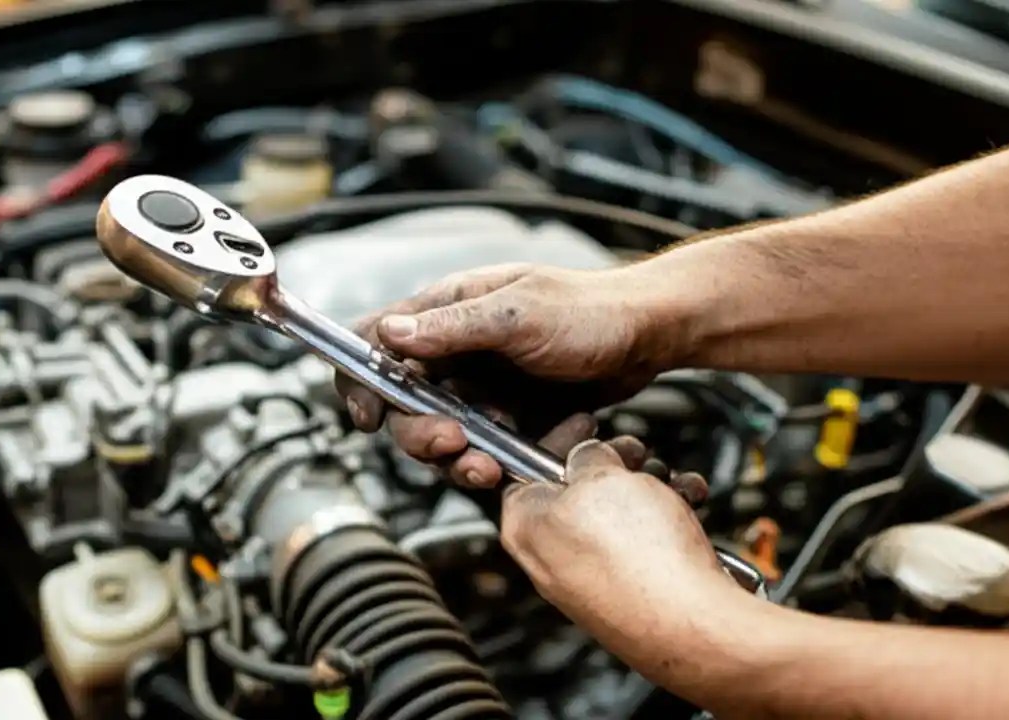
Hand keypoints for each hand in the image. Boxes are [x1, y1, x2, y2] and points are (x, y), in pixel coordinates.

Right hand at [336, 262, 693, 486]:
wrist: (650, 336)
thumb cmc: (590, 311)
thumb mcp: (520, 315)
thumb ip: (453, 327)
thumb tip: (389, 334)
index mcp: (446, 311)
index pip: (375, 343)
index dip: (359, 380)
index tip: (370, 417)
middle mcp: (455, 350)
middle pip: (403, 404)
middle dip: (419, 432)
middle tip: (452, 443)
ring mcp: (480, 386)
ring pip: (440, 434)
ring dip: (456, 457)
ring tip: (488, 466)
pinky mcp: (507, 417)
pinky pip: (480, 450)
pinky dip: (490, 462)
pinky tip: (514, 461)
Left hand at [500, 433, 731, 635]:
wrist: (691, 621)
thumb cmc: (638, 554)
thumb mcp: (601, 473)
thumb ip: (586, 456)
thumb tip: (585, 456)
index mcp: (525, 527)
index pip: (526, 470)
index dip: (560, 440)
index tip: (586, 424)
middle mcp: (550, 559)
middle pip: (577, 492)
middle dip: (613, 465)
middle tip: (636, 452)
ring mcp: (589, 581)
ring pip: (616, 515)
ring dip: (647, 487)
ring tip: (670, 481)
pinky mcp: (627, 595)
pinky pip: (642, 545)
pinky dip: (666, 518)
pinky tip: (687, 505)